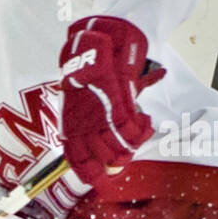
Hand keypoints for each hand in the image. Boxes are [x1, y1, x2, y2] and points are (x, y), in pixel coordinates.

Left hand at [57, 16, 165, 187]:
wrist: (105, 37)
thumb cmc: (95, 66)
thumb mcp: (87, 97)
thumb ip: (97, 118)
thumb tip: (110, 137)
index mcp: (71, 122)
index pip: (76, 159)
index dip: (88, 173)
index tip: (100, 181)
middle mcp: (83, 121)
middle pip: (103, 159)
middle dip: (118, 162)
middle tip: (128, 154)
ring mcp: (101, 113)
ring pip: (120, 148)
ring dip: (134, 145)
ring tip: (140, 133)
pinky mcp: (119, 102)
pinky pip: (133, 129)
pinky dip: (143, 129)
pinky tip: (146, 120)